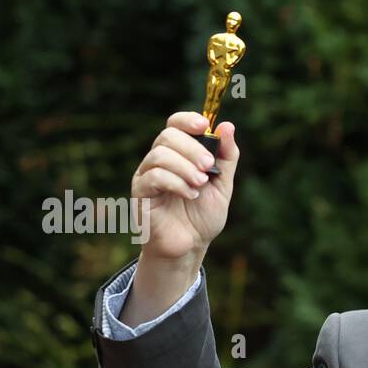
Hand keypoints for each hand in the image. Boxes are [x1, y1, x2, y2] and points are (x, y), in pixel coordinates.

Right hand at [130, 111, 239, 262]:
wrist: (189, 247)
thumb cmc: (202, 216)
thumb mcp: (222, 185)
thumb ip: (226, 157)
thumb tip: (227, 126)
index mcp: (177, 155)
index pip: (174, 125)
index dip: (187, 120)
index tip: (204, 125)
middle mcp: (158, 161)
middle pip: (168, 136)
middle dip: (192, 149)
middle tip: (208, 167)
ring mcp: (146, 176)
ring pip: (160, 155)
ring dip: (186, 167)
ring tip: (200, 184)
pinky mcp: (140, 194)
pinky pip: (154, 177)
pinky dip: (176, 182)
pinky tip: (190, 195)